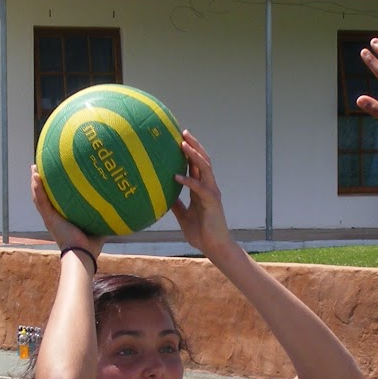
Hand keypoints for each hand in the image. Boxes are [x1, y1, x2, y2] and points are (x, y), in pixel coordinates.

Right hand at [30, 164, 104, 259]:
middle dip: (42, 184)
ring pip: (39, 197)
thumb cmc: (91, 247)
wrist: (82, 254)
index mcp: (62, 221)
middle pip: (44, 198)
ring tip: (34, 168)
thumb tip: (117, 206)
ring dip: (35, 183)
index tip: (55, 180)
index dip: (54, 192)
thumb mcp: (98, 227)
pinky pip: (41, 200)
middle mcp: (53, 219)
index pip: (56, 203)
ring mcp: (49, 218)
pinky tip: (36, 176)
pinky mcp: (49, 218)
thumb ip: (103, 216)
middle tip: (40, 170)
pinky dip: (37, 188)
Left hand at [169, 131, 233, 255]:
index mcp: (202, 189)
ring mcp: (212, 193)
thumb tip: (163, 194)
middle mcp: (208, 187)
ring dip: (193, 155)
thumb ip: (176, 204)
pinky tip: (176, 176)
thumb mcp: (183, 216)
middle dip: (194, 145)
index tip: (179, 138)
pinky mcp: (212, 202)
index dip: (189, 151)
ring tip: (182, 144)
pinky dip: (188, 180)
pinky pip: (199, 188)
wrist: (214, 247)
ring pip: (204, 168)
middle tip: (183, 131)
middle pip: (203, 160)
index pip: (196, 165)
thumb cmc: (201, 233)